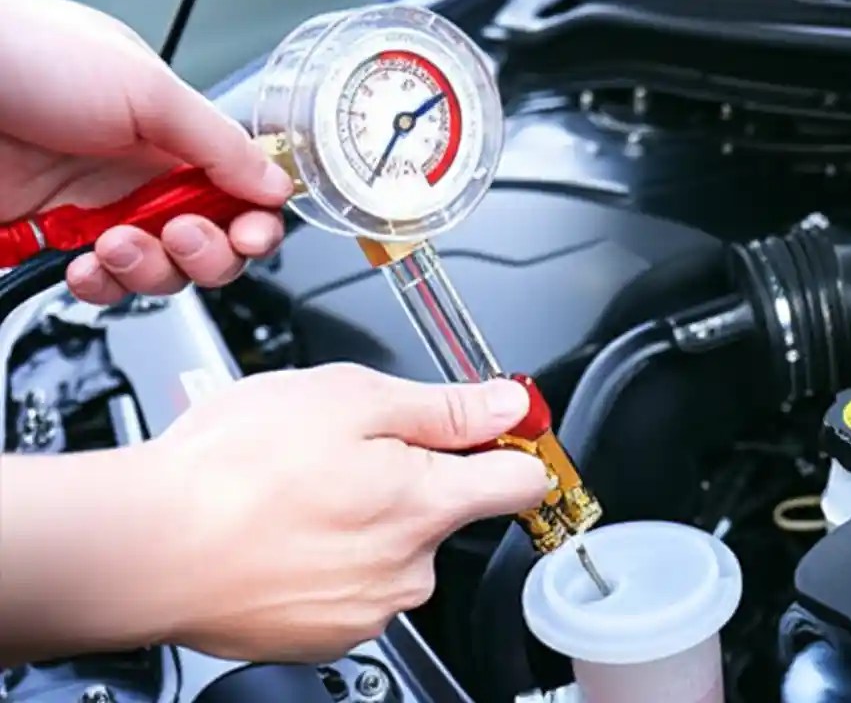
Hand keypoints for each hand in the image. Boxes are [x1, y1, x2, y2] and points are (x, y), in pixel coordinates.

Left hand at [0, 0, 292, 303]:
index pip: (241, 194)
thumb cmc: (29, 51)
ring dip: (150, 270)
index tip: (248, 235)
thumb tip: (275, 185)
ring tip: (116, 242)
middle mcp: (142, 175)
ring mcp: (99, 210)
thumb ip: (218, 143)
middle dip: (207, 254)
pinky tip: (86, 265)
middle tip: (183, 237)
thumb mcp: (145, 86)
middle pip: (210, 244)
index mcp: (174, 134)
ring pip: (160, 272)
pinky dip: (101, 286)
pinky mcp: (54, 240)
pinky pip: (100, 285)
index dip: (253, 222)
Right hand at [143, 364, 546, 661]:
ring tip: (292, 491)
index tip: (497, 435)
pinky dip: (323, 559)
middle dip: (405, 478)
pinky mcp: (323, 635)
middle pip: (442, 513)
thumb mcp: (349, 397)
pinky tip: (278, 531)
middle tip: (339, 451)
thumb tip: (506, 406)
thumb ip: (443, 407)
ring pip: (390, 549)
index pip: (523, 482)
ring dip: (358, 517)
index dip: (512, 448)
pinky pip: (348, 586)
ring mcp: (367, 609)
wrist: (146, 548)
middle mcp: (410, 568)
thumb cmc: (234, 470)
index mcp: (427, 503)